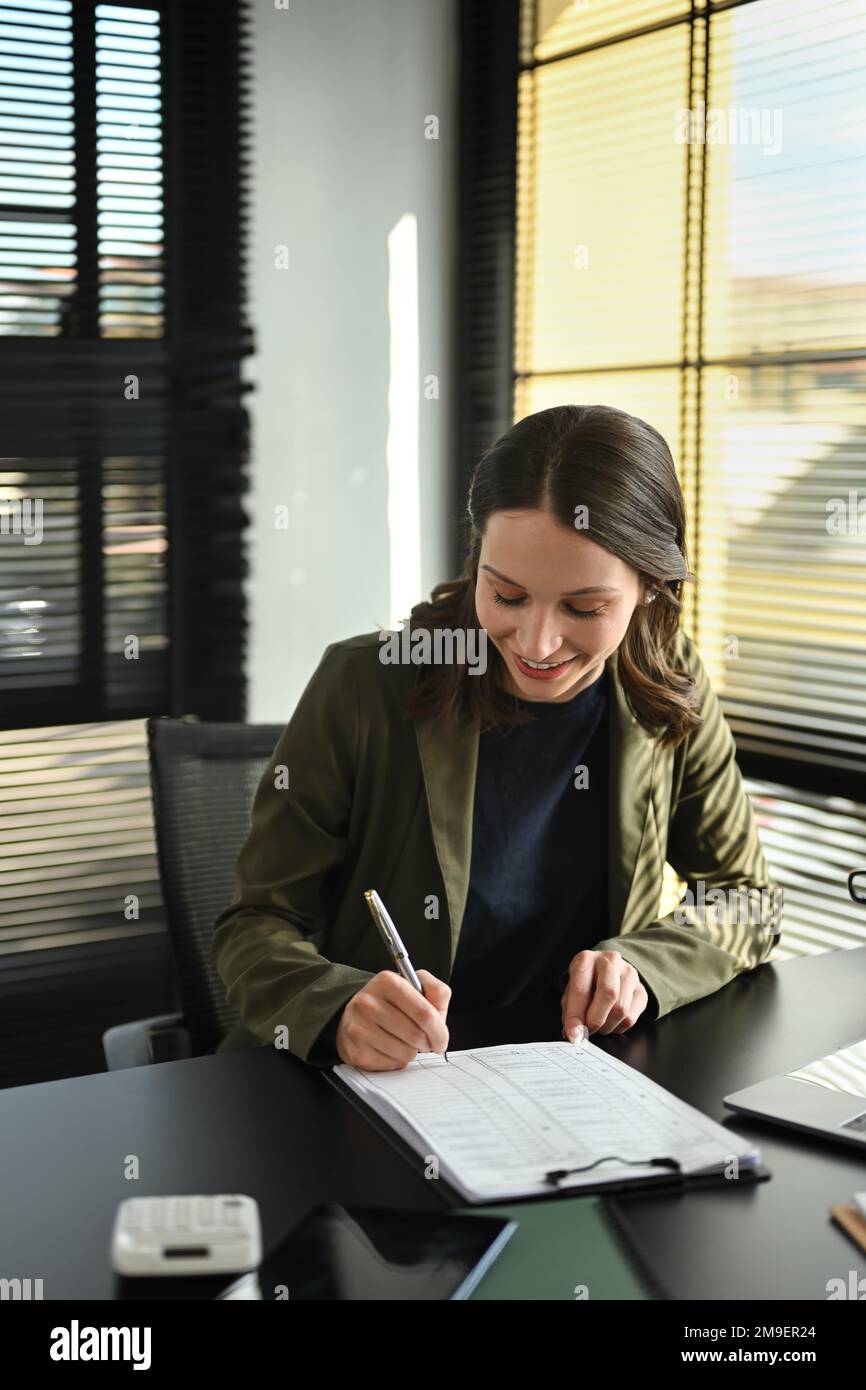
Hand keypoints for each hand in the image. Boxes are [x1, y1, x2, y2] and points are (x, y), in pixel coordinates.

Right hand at [335, 968, 450, 1070]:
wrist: (356, 1013)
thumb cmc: (392, 1001)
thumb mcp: (416, 985)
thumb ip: (437, 992)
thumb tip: (440, 1015)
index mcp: (387, 982)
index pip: (424, 1013)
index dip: (439, 1031)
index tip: (442, 1040)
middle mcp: (368, 1002)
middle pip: (415, 1035)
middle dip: (427, 1043)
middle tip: (426, 1041)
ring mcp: (358, 1027)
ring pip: (405, 1052)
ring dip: (412, 1051)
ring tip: (405, 1041)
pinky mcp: (356, 1051)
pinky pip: (391, 1064)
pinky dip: (397, 1060)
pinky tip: (390, 1049)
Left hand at [561, 950, 647, 1040]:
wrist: (605, 972)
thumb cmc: (585, 983)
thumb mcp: (571, 991)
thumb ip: (571, 1011)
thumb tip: (574, 1034)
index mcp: (586, 959)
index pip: (581, 989)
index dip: (576, 1016)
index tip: (574, 1034)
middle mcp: (611, 962)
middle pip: (609, 994)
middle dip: (596, 1020)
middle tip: (588, 1031)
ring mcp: (630, 973)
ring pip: (622, 1009)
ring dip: (607, 1026)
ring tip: (598, 1025)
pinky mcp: (642, 989)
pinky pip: (632, 1017)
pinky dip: (618, 1027)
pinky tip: (610, 1022)